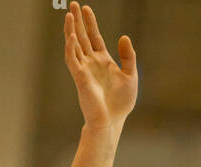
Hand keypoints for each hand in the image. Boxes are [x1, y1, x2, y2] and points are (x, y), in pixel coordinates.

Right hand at [64, 2, 137, 131]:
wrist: (112, 121)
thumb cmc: (121, 103)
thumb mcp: (130, 76)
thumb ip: (128, 56)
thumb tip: (124, 37)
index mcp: (102, 61)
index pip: (94, 37)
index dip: (90, 23)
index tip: (86, 9)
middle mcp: (91, 63)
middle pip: (82, 37)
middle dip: (78, 21)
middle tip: (73, 4)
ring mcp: (84, 69)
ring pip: (74, 45)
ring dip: (71, 30)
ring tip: (69, 15)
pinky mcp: (79, 78)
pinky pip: (72, 60)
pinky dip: (71, 47)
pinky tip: (71, 36)